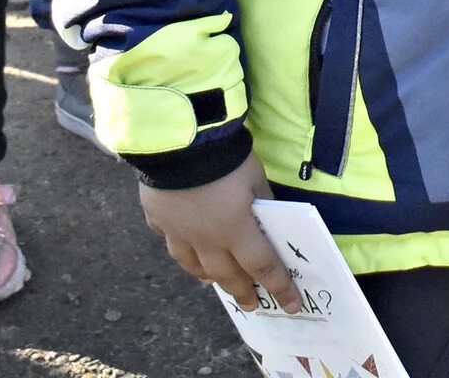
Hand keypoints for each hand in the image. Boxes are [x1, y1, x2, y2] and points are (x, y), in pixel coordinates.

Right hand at [139, 154, 301, 310]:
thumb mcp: (255, 178)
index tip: (291, 306)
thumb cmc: (225, 158)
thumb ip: (263, 202)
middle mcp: (206, 240)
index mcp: (235, 231)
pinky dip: (179, 248)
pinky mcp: (157, 217)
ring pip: (193, 264)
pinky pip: (168, 239)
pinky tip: (182, 247)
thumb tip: (269, 218)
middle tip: (251, 305)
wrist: (178, 142)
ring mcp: (178, 231)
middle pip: (226, 274)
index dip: (279, 287)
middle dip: (241, 291)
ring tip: (212, 283)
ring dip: (207, 276)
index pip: (263, 267)